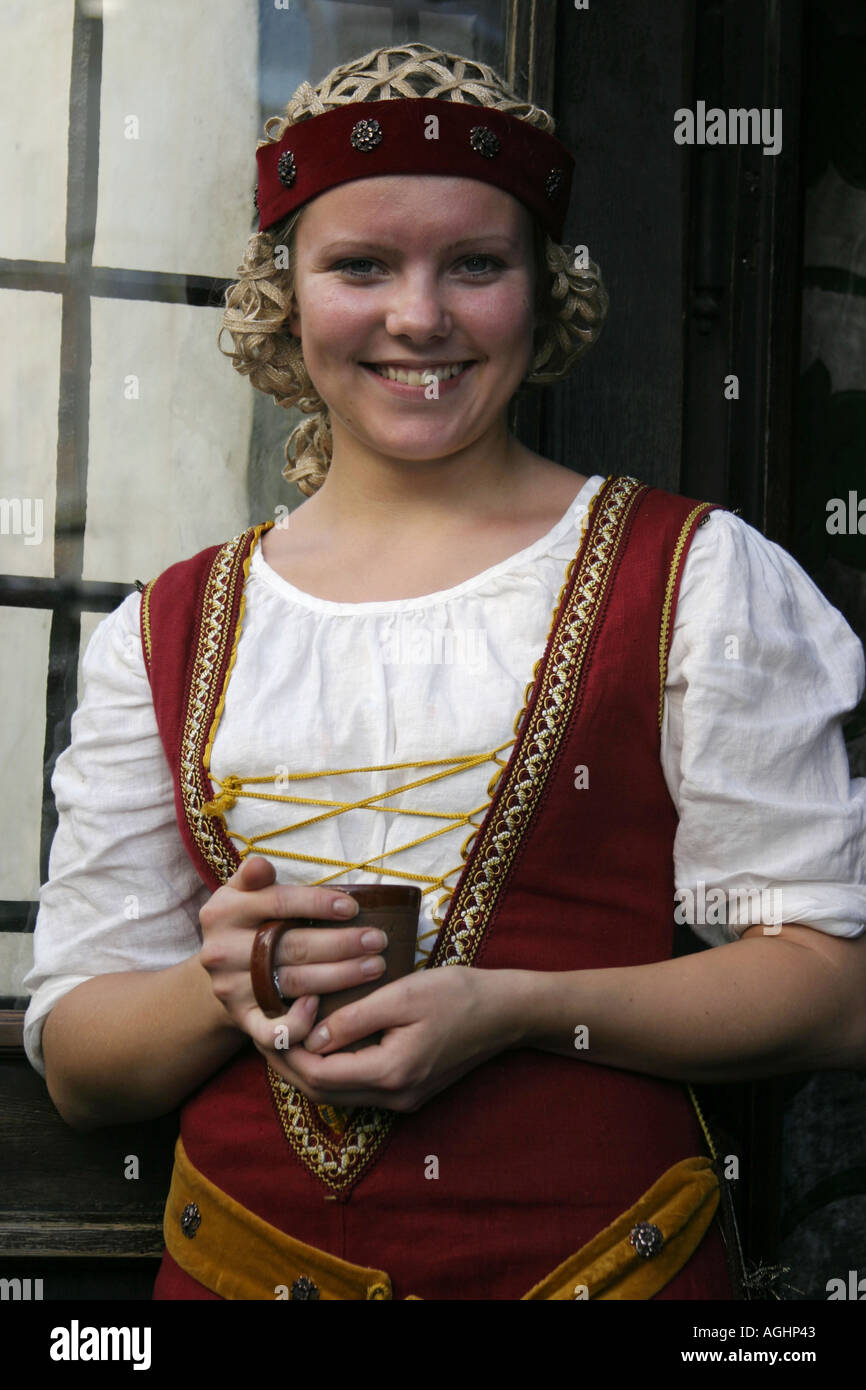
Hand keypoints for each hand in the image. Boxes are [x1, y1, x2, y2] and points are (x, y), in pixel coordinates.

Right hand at [197, 856, 388, 1050]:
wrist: (224, 972)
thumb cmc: (248, 922)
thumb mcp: (244, 893)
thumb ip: (254, 877)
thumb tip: (261, 864)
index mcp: (224, 911)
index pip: (278, 903)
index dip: (318, 904)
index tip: (354, 908)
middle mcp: (221, 951)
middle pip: (292, 946)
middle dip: (342, 943)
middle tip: (378, 941)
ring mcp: (230, 988)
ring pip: (293, 982)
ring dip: (340, 976)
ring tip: (375, 966)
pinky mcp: (241, 1019)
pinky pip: (272, 1029)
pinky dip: (299, 1022)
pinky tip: (324, 1008)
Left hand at [266, 964, 527, 1111]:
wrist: (504, 1012)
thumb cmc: (456, 994)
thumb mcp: (402, 995)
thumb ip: (355, 1018)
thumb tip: (312, 1036)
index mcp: (391, 1073)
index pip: (320, 1074)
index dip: (291, 1048)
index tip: (283, 1011)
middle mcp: (394, 1097)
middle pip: (323, 1093)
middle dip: (288, 1064)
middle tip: (266, 1029)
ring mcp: (402, 1099)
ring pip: (338, 1095)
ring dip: (307, 1068)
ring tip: (285, 1034)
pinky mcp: (408, 1091)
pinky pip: (357, 1088)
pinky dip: (331, 1069)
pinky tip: (321, 1042)